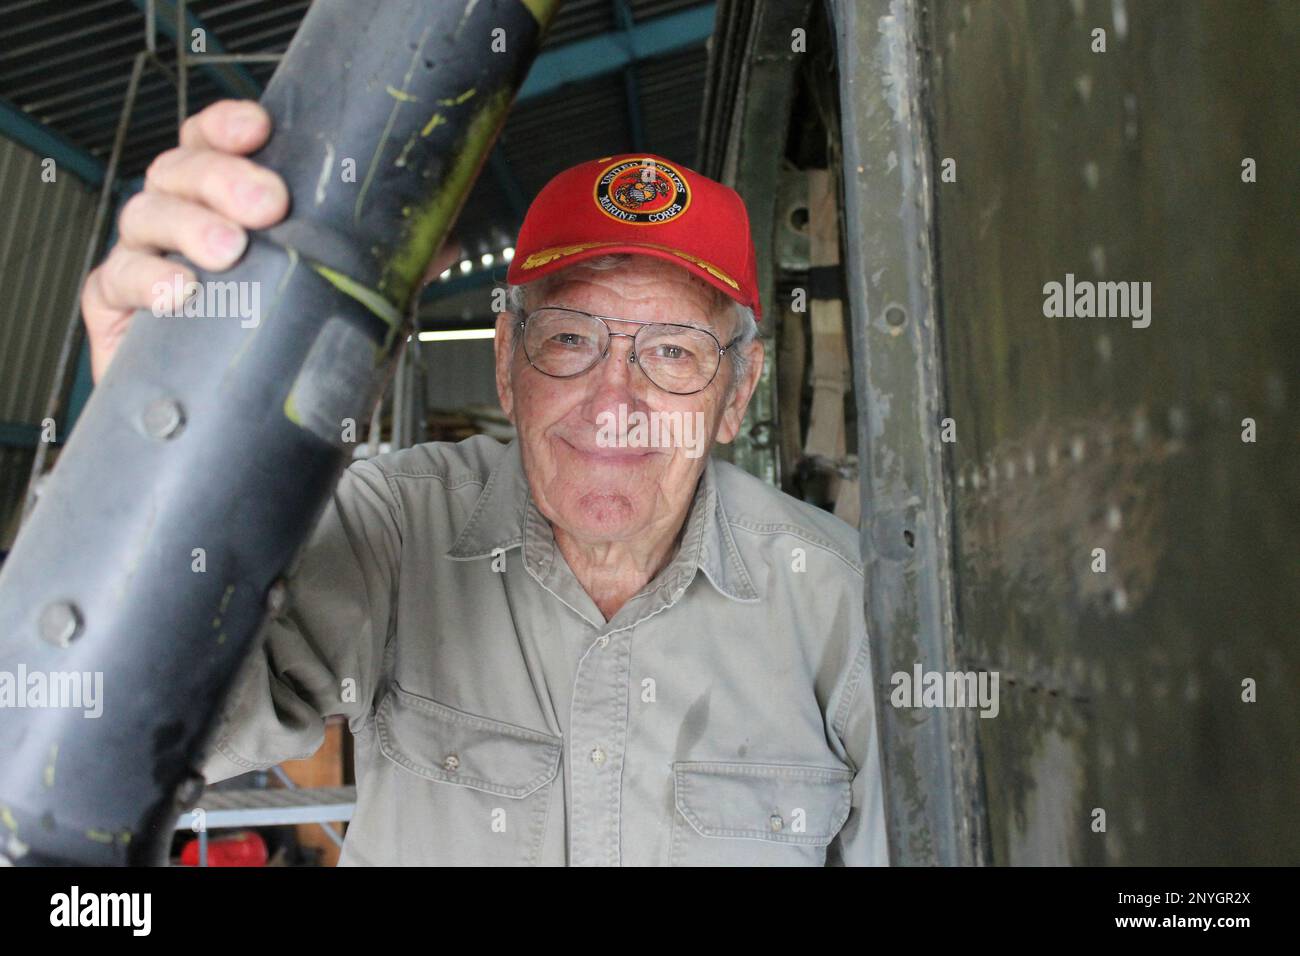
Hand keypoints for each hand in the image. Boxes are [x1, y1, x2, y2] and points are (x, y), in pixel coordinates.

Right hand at [80, 99, 460, 382]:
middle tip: (267, 205)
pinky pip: (117, 280)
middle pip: (181, 170)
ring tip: (229, 252)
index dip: (230, 126)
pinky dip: (147, 280)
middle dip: (223, 178)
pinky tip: (181, 292)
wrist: (227, 426)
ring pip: (146, 214)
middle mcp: (180, 220)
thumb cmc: (271, 344)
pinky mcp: (114, 309)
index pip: (215, 143)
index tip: (261, 129)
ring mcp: (144, 260)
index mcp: (224, 204)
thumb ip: (381, 269)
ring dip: (189, 226)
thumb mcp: (333, 301)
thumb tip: (446, 244)